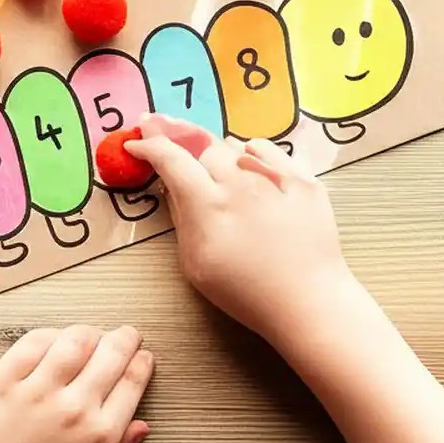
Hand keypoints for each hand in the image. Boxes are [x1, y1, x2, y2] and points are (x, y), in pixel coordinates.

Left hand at [0, 325, 153, 442]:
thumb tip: (140, 427)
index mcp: (98, 435)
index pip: (131, 382)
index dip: (141, 362)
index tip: (141, 356)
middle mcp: (72, 410)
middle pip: (110, 354)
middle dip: (125, 339)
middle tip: (126, 335)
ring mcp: (36, 392)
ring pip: (75, 340)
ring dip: (90, 332)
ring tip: (91, 335)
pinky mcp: (1, 382)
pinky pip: (32, 343)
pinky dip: (49, 334)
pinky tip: (54, 338)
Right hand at [125, 114, 353, 342]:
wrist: (307, 301)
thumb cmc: (244, 291)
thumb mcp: (194, 263)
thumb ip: (181, 217)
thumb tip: (171, 184)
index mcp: (209, 206)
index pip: (171, 158)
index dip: (148, 145)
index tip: (136, 141)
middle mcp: (240, 182)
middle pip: (202, 146)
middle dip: (182, 144)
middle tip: (172, 143)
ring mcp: (275, 176)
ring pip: (234, 145)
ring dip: (217, 152)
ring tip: (216, 169)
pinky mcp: (302, 178)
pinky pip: (267, 149)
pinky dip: (251, 154)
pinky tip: (250, 170)